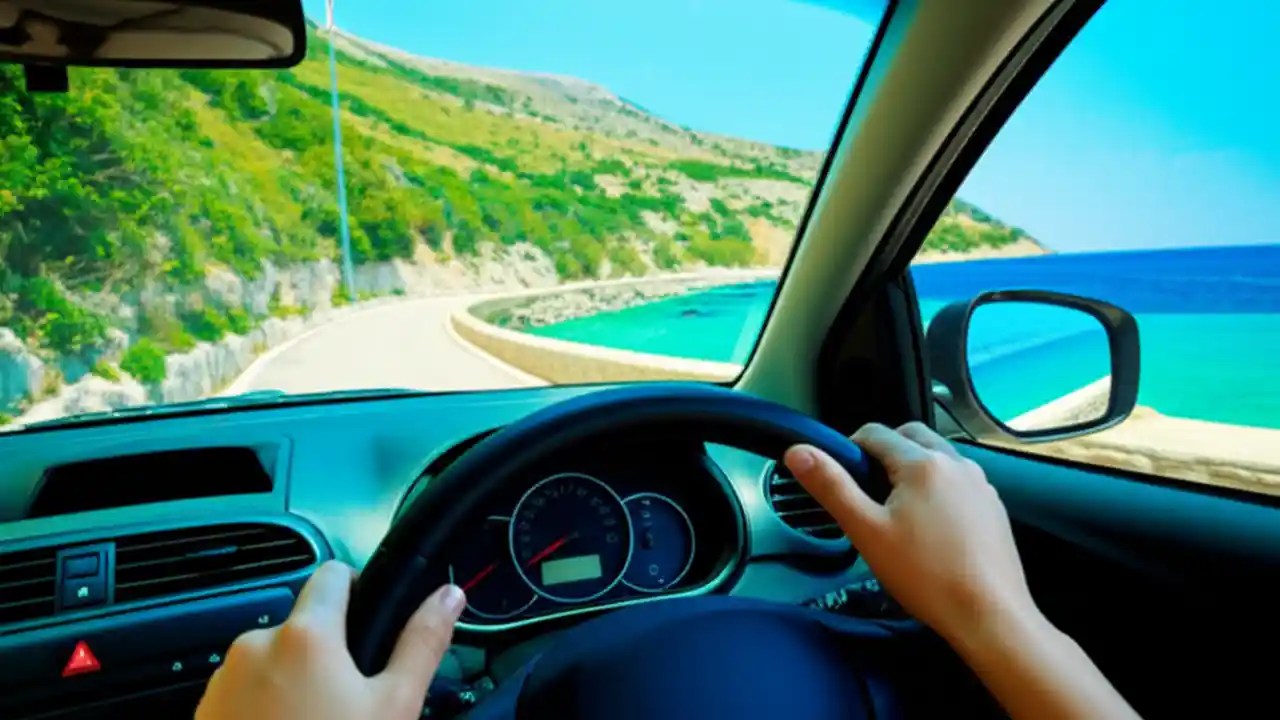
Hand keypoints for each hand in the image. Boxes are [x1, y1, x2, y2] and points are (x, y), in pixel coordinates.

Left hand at [196, 561, 464, 719]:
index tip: (371, 622)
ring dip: (295, 682)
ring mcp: (222, 683)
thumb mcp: (394, 706)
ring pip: (273, 662)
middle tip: (352, 700)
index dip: (359, 589)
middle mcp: (254, 647)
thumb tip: (448, 596)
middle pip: (304, 625)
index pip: (333, 575)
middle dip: (329, 652)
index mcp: (306, 635)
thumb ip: (422, 642)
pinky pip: (244, 694)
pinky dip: (266, 708)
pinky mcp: (204, 714)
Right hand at [785, 422, 1035, 645]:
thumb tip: (799, 452)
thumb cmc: (926, 576)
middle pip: (910, 436)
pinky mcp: (994, 506)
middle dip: (885, 454)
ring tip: (900, 514)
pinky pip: (959, 481)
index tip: (843, 481)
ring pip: (937, 457)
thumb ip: (831, 487)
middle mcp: (956, 462)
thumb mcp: (867, 531)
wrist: (989, 615)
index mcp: (922, 462)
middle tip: (870, 495)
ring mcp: (980, 484)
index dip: (850, 451)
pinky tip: (933, 529)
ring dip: (914, 469)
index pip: (874, 432)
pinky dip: (940, 490)